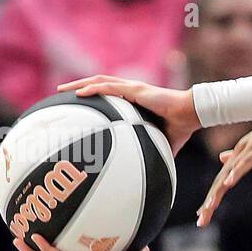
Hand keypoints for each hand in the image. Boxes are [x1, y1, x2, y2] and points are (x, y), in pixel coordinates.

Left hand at [57, 75, 200, 154]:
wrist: (191, 115)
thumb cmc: (180, 127)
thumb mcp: (162, 141)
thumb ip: (154, 149)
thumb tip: (154, 168)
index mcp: (135, 98)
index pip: (108, 92)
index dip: (92, 93)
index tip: (76, 100)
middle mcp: (131, 90)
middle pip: (98, 83)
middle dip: (78, 85)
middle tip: (60, 91)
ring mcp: (132, 88)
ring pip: (98, 81)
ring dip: (79, 84)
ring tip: (62, 89)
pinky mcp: (136, 90)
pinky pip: (108, 88)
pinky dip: (92, 89)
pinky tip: (79, 92)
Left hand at [195, 100, 251, 226]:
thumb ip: (244, 156)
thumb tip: (223, 159)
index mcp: (242, 153)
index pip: (223, 179)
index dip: (213, 196)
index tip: (204, 213)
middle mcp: (242, 150)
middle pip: (221, 180)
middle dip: (211, 201)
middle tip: (201, 220)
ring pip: (230, 173)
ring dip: (218, 192)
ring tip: (209, 208)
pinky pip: (247, 162)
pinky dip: (236, 173)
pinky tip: (228, 184)